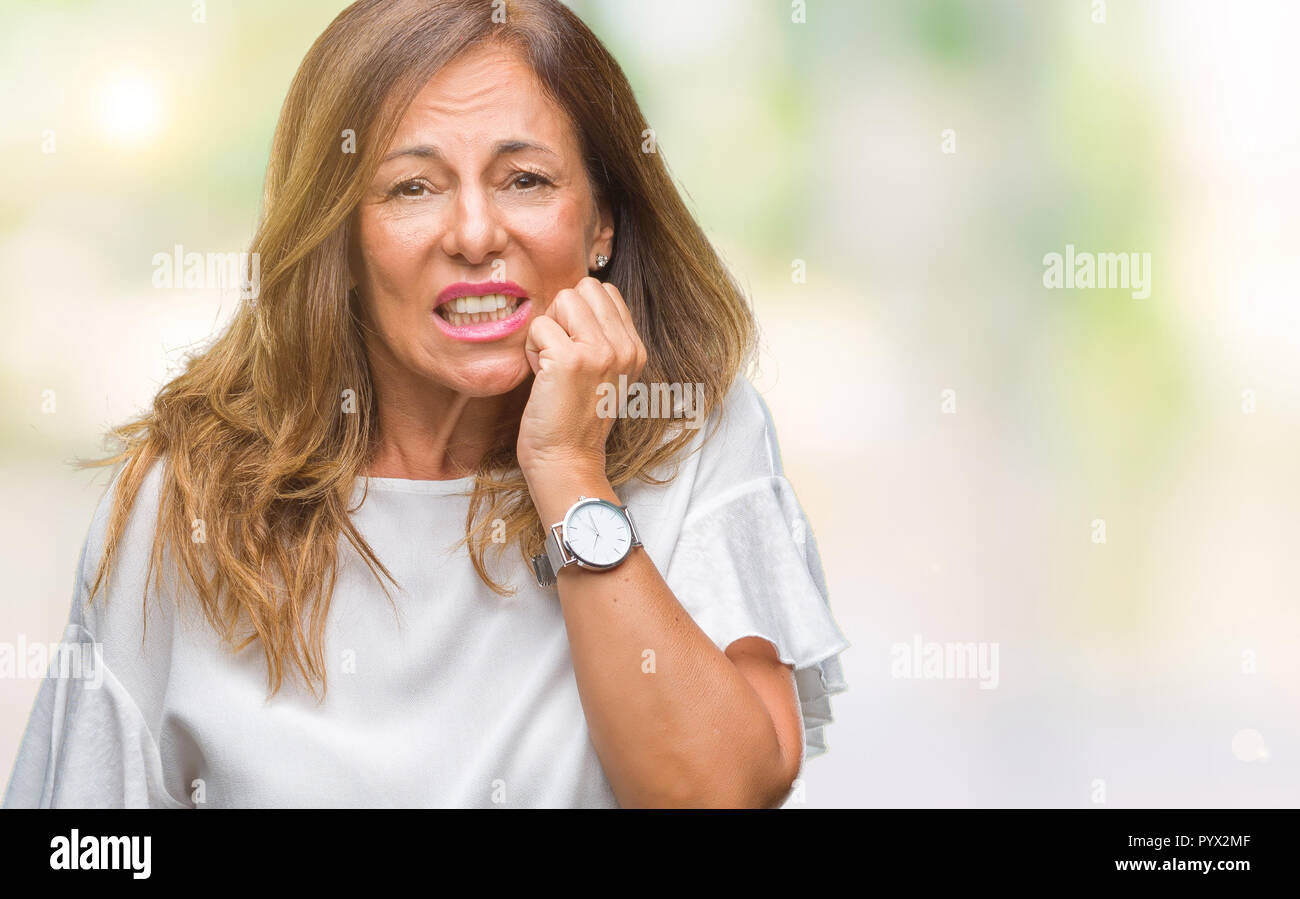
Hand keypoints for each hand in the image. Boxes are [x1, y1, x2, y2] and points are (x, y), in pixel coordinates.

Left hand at [518, 276, 646, 485]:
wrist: (567, 460)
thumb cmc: (574, 419)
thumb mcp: (604, 374)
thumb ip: (601, 337)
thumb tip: (574, 299)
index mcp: (635, 349)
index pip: (606, 292)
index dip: (579, 313)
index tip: (574, 348)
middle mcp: (624, 347)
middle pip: (585, 287)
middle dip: (563, 314)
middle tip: (559, 353)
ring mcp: (600, 351)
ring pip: (563, 299)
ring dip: (547, 329)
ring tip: (551, 364)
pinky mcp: (570, 359)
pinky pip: (539, 326)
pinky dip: (531, 349)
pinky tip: (542, 376)